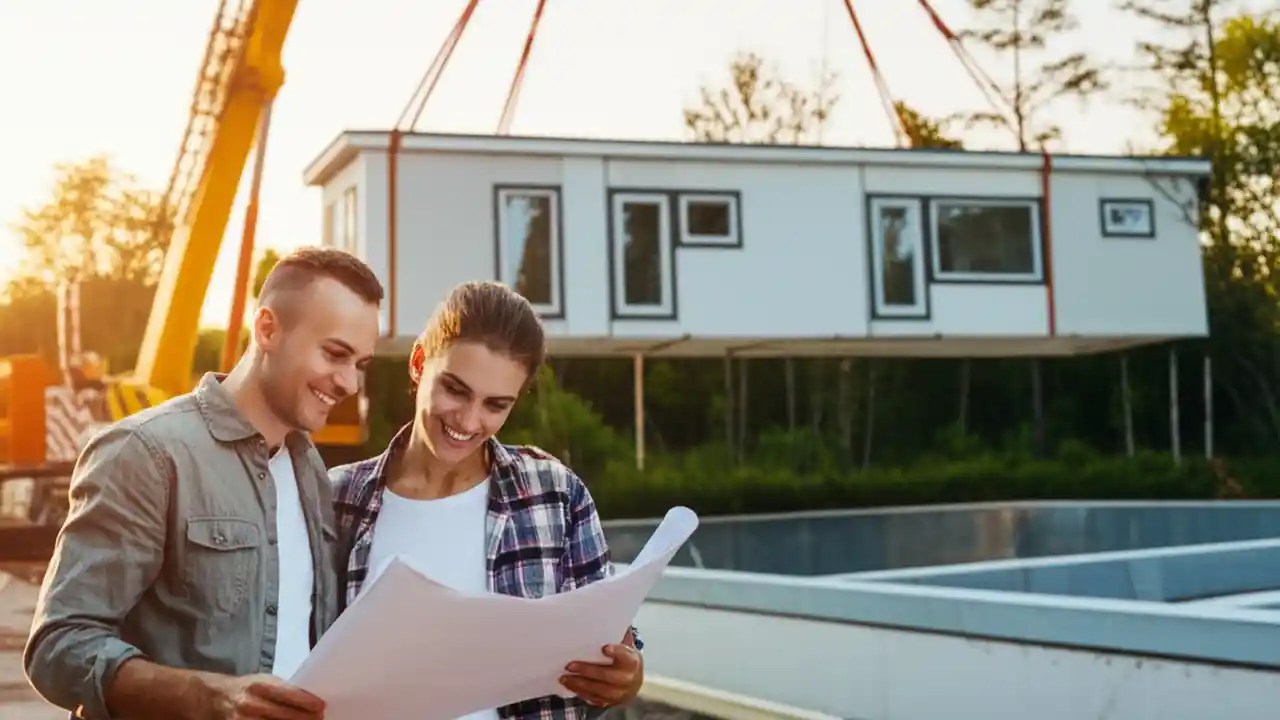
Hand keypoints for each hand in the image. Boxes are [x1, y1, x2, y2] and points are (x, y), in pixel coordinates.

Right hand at [200, 672, 325, 719]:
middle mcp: (251, 704)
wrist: (213, 698)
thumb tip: (311, 699)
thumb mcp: (264, 681)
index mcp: (260, 686)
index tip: (321, 707)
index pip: (287, 694)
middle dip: (305, 719)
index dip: (306, 702)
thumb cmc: (245, 688)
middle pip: (283, 715)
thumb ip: (284, 690)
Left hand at [560, 636, 643, 707]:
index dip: (616, 652)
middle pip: (606, 675)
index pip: (625, 656)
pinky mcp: (610, 701)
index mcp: (632, 661)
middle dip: (587, 670)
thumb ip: (617, 633)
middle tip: (569, 665)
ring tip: (564, 677)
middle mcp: (628, 678)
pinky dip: (580, 692)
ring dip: (579, 684)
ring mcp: (619, 693)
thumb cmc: (625, 659)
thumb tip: (605, 610)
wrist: (634, 681)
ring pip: (597, 689)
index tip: (604, 648)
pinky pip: (593, 698)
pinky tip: (570, 685)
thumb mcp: (625, 645)